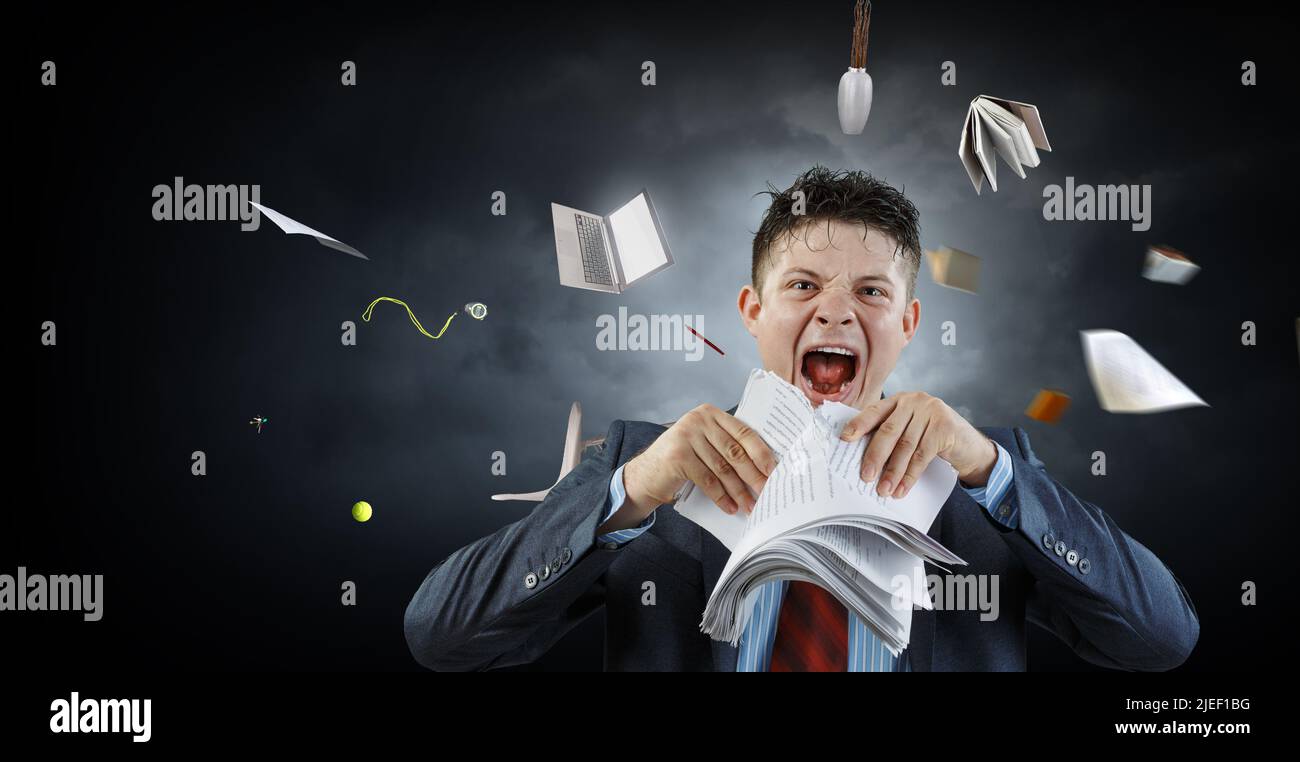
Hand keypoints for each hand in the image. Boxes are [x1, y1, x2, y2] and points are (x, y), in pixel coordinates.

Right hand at [622, 404, 776, 518]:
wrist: (647, 473)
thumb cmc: (682, 460)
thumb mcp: (705, 445)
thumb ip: (728, 446)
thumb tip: (764, 467)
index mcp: (710, 413)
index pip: (743, 432)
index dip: (761, 453)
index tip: (774, 470)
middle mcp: (698, 419)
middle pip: (734, 451)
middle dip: (753, 475)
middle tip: (766, 492)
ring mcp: (686, 436)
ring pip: (722, 468)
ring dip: (738, 490)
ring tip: (749, 505)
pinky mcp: (678, 455)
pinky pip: (707, 480)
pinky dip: (721, 496)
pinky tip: (729, 507)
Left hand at [839, 392, 996, 498]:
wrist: (969, 446)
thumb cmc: (932, 439)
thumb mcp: (910, 431)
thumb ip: (891, 436)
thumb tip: (863, 460)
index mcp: (899, 401)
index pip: (874, 411)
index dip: (859, 425)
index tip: (844, 439)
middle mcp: (914, 402)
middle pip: (888, 431)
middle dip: (875, 456)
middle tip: (865, 477)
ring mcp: (931, 412)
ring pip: (905, 446)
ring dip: (893, 472)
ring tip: (884, 490)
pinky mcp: (944, 428)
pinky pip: (922, 456)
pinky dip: (910, 475)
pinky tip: (902, 488)